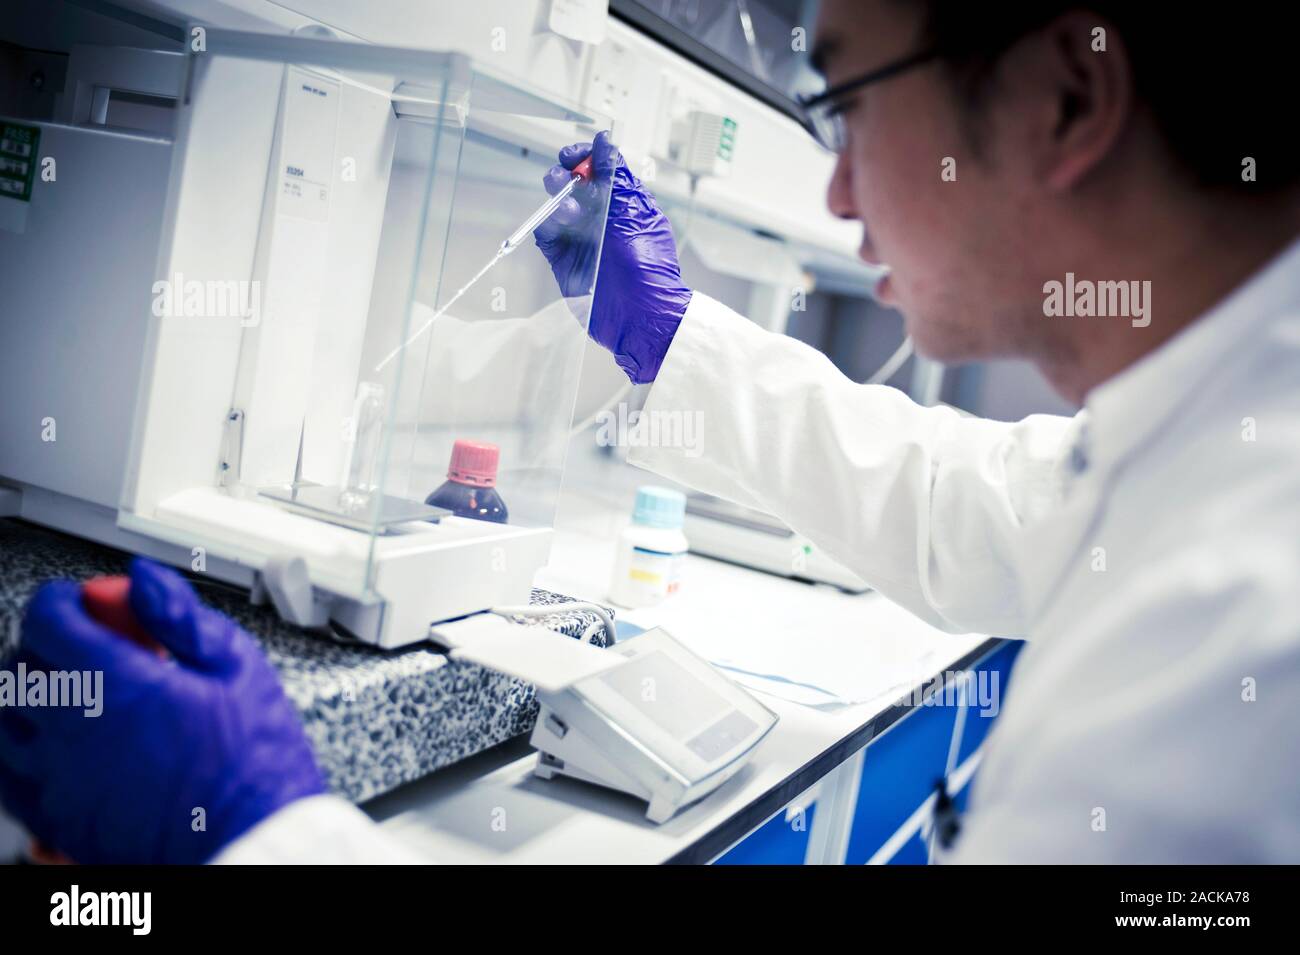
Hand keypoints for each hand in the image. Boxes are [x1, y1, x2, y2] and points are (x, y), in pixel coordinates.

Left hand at [0, 558, 324, 863]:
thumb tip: (143, 578)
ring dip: (29, 702)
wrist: (253, 839)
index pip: (46, 621)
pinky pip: (11, 781)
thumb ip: (180, 614)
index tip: (86, 602)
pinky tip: (62, 751)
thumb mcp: (237, 666)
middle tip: (91, 649)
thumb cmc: (254, 760)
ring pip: (5, 727)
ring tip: (72, 698)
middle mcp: (71, 732)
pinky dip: (25, 757)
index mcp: (113, 685)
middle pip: (17, 671)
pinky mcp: (60, 822)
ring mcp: (59, 782)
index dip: (63, 600)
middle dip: (46, 647)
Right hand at [534, 130, 691, 383]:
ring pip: (557, 204)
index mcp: (625, 203)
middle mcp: (602, 217)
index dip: (585, 157)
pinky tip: (560, 224)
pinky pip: (547, 232)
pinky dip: (548, 222)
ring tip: (571, 211)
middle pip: (573, 182)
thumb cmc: (649, 270)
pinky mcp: (564, 258)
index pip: (600, 168)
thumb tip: (605, 143)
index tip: (577, 154)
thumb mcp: (635, 215)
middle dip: (565, 173)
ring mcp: (582, 238)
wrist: (640, 317)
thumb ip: (616, 179)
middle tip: (566, 175)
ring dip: (559, 197)